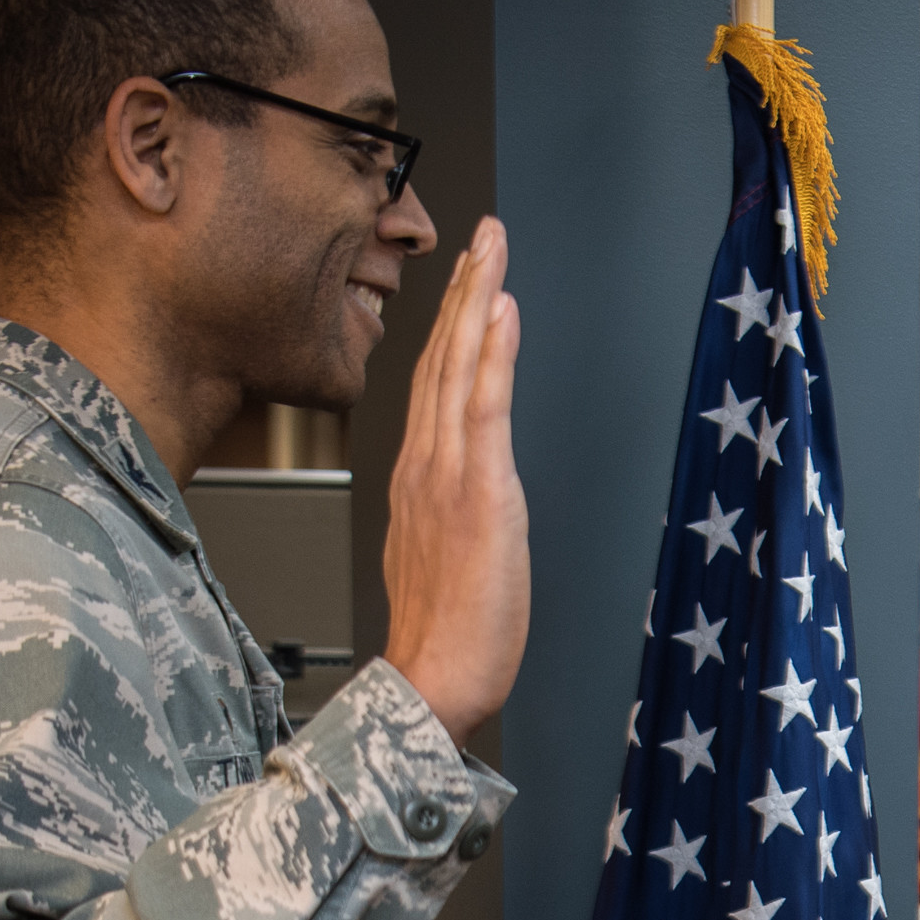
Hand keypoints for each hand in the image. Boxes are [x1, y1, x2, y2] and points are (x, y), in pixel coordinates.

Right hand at [382, 216, 530, 742]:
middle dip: (464, 291)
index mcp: (419, 478)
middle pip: (443, 359)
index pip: (436, 385)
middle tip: (482, 236)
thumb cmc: (446, 637)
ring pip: (458, 366)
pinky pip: (482, 407)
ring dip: (477, 300)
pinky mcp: (477, 492)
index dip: (452, 327)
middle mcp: (425, 464)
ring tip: (490, 248)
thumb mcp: (447, 557)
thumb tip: (473, 498)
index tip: (468, 279)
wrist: (432, 684)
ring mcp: (446, 473)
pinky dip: (489, 353)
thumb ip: (455, 514)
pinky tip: (500, 310)